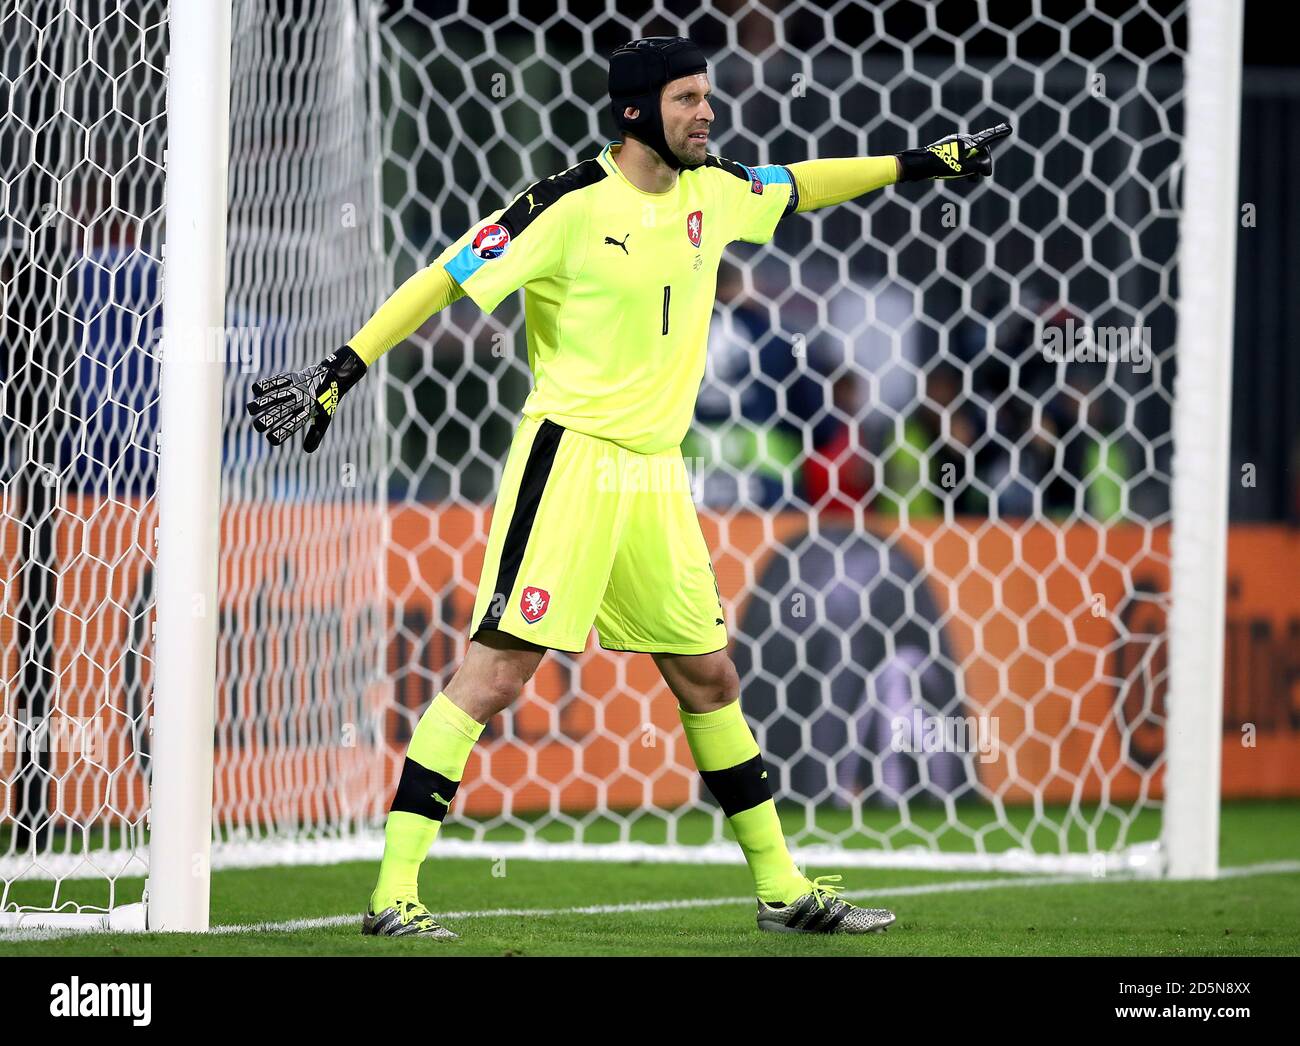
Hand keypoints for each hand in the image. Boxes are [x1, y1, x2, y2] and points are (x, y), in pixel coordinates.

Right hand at [245, 345, 366, 451]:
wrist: (332, 377)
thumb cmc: (325, 402)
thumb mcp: (324, 419)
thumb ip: (316, 434)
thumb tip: (307, 450)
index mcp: (309, 411)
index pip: (294, 424)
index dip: (283, 432)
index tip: (271, 439)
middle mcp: (302, 399)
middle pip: (283, 410)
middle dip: (270, 418)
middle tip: (257, 426)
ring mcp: (296, 387)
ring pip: (277, 395)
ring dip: (263, 402)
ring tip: (250, 409)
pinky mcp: (292, 377)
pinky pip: (277, 380)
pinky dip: (267, 384)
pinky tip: (255, 390)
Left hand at [897, 122, 1012, 181]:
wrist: (917, 165)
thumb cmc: (941, 165)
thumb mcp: (964, 168)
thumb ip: (980, 166)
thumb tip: (988, 167)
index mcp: (968, 141)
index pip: (987, 137)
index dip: (999, 134)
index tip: (1009, 128)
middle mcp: (961, 140)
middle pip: (979, 150)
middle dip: (982, 163)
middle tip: (982, 176)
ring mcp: (952, 145)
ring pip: (969, 156)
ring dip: (972, 168)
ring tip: (970, 180)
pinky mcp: (945, 151)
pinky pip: (959, 158)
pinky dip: (963, 167)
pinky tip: (958, 176)